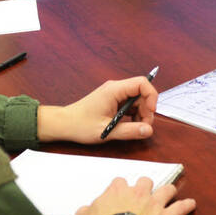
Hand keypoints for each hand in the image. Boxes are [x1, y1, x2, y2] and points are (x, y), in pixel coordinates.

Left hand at [37, 76, 157, 143]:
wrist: (64, 124)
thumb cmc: (80, 125)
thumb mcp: (106, 130)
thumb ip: (129, 131)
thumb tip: (148, 130)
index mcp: (114, 90)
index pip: (142, 83)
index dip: (151, 96)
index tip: (151, 112)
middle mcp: (115, 89)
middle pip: (142, 93)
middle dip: (147, 110)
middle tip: (143, 127)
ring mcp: (114, 94)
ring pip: (138, 100)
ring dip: (141, 114)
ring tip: (135, 128)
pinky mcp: (113, 101)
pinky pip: (130, 105)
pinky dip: (134, 115)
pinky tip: (129, 126)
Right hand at [73, 176, 195, 214]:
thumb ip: (85, 211)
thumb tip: (86, 210)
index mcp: (117, 191)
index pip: (120, 182)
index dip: (120, 189)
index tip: (120, 195)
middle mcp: (138, 193)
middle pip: (146, 181)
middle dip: (146, 187)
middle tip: (144, 195)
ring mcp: (154, 203)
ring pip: (166, 189)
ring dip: (168, 192)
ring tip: (169, 194)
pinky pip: (181, 207)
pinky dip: (187, 205)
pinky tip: (191, 204)